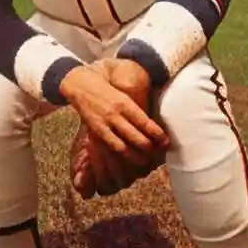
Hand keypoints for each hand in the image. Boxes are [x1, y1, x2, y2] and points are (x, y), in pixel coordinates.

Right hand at [63, 58, 167, 197]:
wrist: (82, 86)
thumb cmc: (108, 90)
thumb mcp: (124, 94)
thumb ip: (136, 107)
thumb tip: (153, 123)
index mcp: (125, 102)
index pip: (144, 122)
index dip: (156, 134)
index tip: (166, 141)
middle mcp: (114, 114)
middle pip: (135, 137)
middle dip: (149, 148)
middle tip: (159, 153)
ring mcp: (104, 125)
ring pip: (122, 146)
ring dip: (135, 156)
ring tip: (146, 161)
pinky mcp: (95, 132)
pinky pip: (109, 147)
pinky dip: (120, 156)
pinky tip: (127, 161)